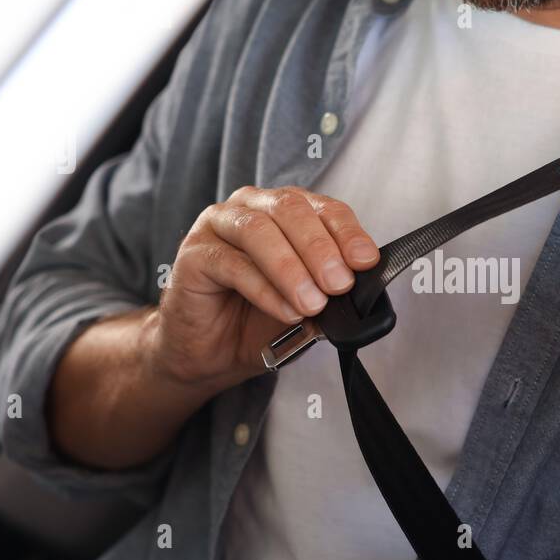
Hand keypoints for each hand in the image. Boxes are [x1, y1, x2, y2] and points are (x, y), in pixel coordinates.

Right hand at [146, 185, 380, 387]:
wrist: (211, 352)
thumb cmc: (258, 319)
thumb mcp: (307, 305)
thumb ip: (329, 291)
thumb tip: (358, 291)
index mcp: (285, 210)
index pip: (323, 207)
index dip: (347, 232)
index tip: (366, 261)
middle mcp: (251, 207)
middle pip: (290, 209)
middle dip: (320, 248)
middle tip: (339, 284)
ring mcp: (218, 226)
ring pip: (258, 231)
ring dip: (292, 269)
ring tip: (313, 303)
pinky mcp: (193, 255)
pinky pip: (232, 265)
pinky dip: (265, 290)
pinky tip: (285, 310)